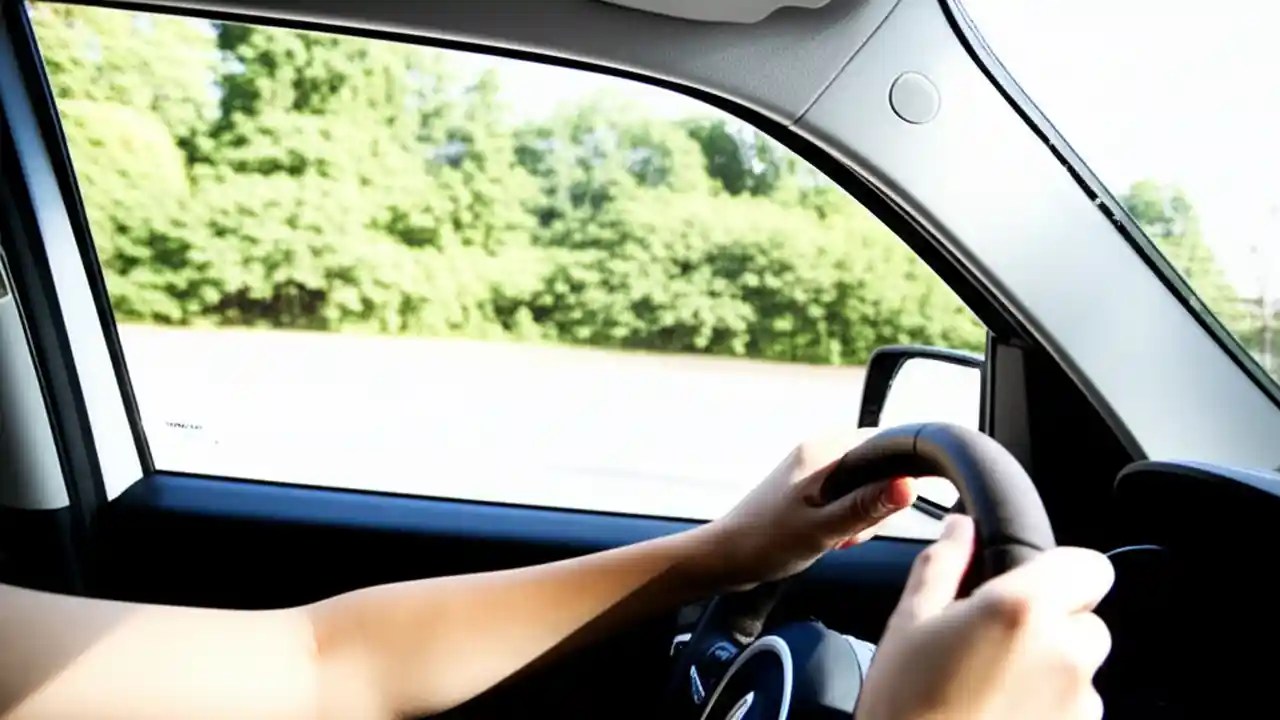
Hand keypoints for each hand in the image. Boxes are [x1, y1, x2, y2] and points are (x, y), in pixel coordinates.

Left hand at [703, 429, 916, 589]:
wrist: (726, 557)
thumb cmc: (766, 542)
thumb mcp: (823, 529)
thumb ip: (867, 507)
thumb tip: (910, 485)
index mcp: (822, 450)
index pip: (885, 443)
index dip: (898, 474)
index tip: (887, 508)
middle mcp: (819, 452)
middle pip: (878, 469)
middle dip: (875, 504)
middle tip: (850, 531)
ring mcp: (814, 471)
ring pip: (864, 488)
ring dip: (859, 517)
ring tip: (835, 538)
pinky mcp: (810, 489)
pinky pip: (846, 500)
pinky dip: (845, 521)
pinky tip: (830, 540)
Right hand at [856, 515, 1114, 719]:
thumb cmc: (905, 704)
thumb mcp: (910, 622)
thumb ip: (942, 565)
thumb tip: (959, 528)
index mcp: (1022, 608)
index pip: (1089, 566)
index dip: (1062, 572)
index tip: (1030, 584)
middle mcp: (1064, 653)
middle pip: (1086, 620)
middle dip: (1052, 625)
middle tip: (998, 642)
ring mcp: (1079, 703)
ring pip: (1082, 668)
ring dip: (1053, 670)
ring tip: (995, 685)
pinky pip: (1077, 708)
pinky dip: (1051, 707)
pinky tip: (1004, 712)